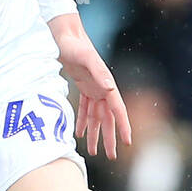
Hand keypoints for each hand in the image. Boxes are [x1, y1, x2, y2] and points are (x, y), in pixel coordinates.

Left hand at [55, 29, 131, 158]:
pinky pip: (84, 109)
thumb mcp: (86, 58)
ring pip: (96, 116)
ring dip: (94, 133)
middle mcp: (102, 88)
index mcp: (106, 84)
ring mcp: (93, 88)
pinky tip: (79, 134)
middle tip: (111, 156)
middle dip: (109, 137)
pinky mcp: (82, 86)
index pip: (118, 110)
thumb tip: (110, 88)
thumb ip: (99, 72)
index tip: (127, 142)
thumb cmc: (75, 46)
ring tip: (93, 151)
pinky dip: (82, 121)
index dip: (123, 126)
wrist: (63, 35)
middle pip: (107, 118)